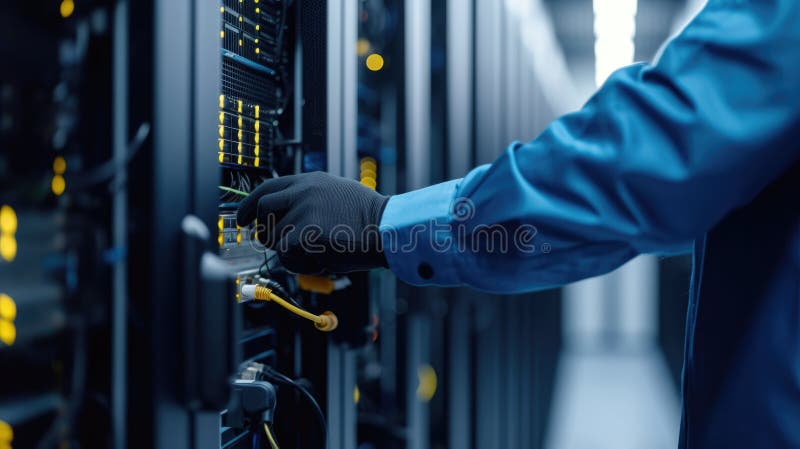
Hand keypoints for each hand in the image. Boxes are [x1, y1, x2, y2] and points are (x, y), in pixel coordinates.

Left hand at [237, 172, 389, 273]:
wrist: (387, 229)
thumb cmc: (370, 220)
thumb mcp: (338, 195)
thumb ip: (311, 200)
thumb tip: (285, 220)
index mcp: (310, 180)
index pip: (268, 188)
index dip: (250, 205)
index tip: (242, 218)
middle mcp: (302, 191)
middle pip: (262, 211)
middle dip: (264, 231)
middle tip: (276, 244)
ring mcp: (301, 211)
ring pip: (275, 239)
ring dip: (291, 252)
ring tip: (319, 251)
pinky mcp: (302, 234)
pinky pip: (286, 256)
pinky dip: (300, 264)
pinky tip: (322, 260)